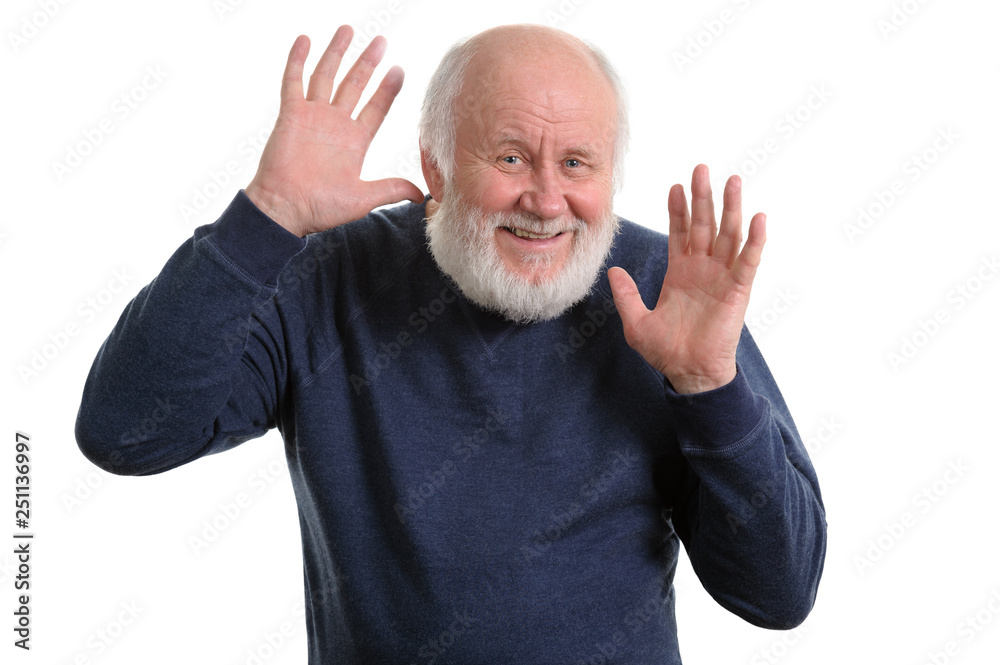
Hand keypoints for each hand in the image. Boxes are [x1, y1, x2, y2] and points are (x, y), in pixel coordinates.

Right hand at [245, 26, 423, 236]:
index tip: (399, 70)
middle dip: (368, 62)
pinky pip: (293, 81)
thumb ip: (391, 190)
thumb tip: (421, 195)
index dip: (387, 89)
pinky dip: (298, 60)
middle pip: (355, 84)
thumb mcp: (363, 198)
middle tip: (381, 41)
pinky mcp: (290, 115)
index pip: (376, 107)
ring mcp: (313, 117)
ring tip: (349, 30)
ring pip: (327, 76)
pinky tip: (306, 40)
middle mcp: (335, 124)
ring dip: (337, 53)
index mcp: (354, 141)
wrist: (286, 210)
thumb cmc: (321, 208)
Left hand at [608, 164, 765, 393]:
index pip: (679, 232)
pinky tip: (758, 218)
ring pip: (727, 235)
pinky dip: (754, 240)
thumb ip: (627, 295)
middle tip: (702, 168)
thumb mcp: (637, 322)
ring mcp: (721, 277)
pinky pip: (748, 261)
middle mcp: (702, 270)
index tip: (675, 186)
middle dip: (702, 197)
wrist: (689, 373)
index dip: (678, 209)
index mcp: (680, 273)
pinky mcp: (737, 291)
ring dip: (731, 208)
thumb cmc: (666, 351)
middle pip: (703, 225)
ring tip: (732, 180)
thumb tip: (614, 270)